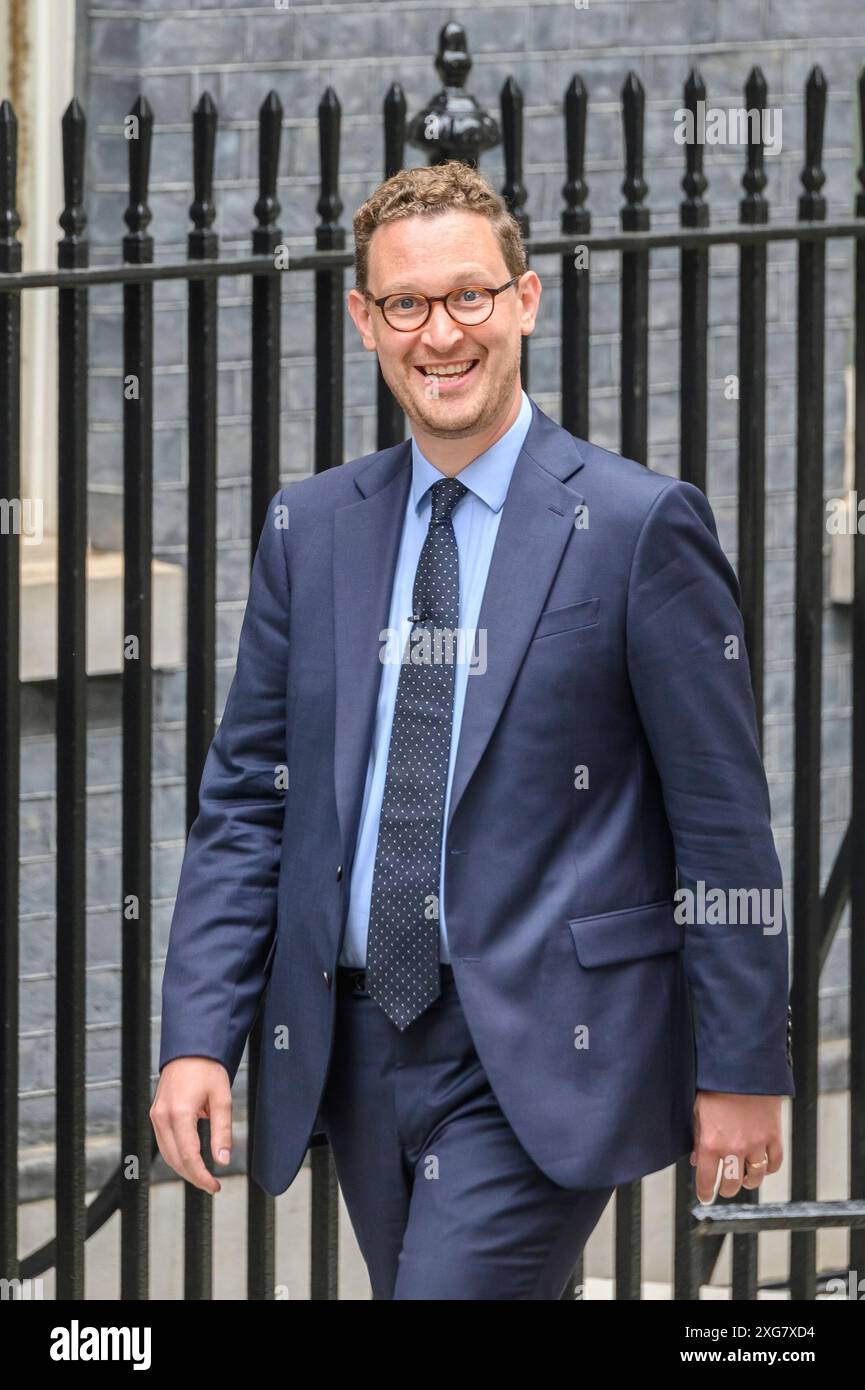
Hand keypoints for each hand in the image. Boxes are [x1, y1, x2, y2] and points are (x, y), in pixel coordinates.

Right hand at [150, 1057, 232, 1194]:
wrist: (189, 1048)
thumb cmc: (208, 1069)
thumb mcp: (222, 1098)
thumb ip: (222, 1132)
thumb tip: (222, 1161)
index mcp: (179, 1113)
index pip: (188, 1156)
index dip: (201, 1176)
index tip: (215, 1186)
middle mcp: (162, 1117)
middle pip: (175, 1160)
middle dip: (193, 1176)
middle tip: (212, 1185)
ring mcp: (155, 1115)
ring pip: (167, 1154)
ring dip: (184, 1168)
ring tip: (204, 1175)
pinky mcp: (155, 1114)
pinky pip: (164, 1142)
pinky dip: (176, 1155)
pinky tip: (191, 1158)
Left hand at [690, 1091, 782, 1202]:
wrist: (743, 1067)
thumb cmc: (716, 1085)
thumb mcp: (697, 1110)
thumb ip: (697, 1137)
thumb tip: (696, 1159)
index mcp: (710, 1143)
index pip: (706, 1180)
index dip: (705, 1192)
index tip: (705, 1196)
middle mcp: (733, 1149)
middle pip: (731, 1185)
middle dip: (725, 1188)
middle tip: (723, 1187)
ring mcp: (756, 1144)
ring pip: (753, 1178)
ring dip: (747, 1182)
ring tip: (743, 1178)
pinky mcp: (773, 1136)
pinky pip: (773, 1163)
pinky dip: (768, 1169)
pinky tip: (761, 1166)